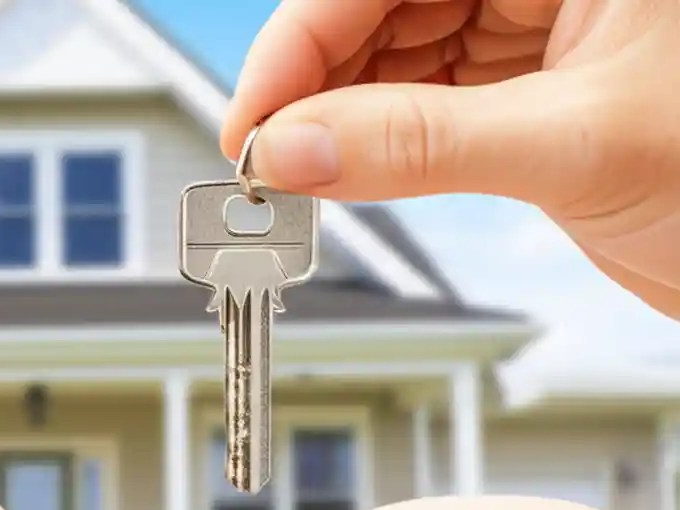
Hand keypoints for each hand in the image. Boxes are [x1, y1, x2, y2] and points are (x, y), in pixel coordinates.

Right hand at [222, 0, 679, 317]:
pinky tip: (353, 167)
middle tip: (270, 157)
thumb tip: (291, 150)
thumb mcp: (574, 147)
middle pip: (379, 5)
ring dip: (339, 116)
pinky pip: (423, 96)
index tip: (256, 117)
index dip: (302, 36)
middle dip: (315, 82)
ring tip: (305, 172)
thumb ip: (417, 144)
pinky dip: (379, 139)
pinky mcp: (525, 84)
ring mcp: (534, 23)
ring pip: (393, 53)